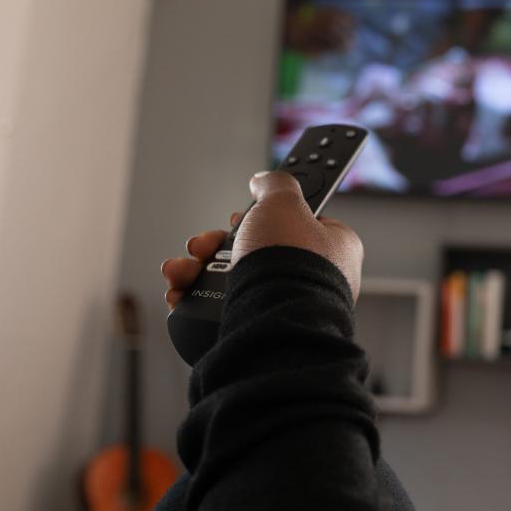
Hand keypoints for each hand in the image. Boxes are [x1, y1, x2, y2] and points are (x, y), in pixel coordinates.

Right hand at [161, 171, 363, 306]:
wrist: (274, 324)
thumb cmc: (290, 267)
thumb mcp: (284, 201)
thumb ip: (275, 184)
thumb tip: (265, 181)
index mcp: (332, 249)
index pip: (294, 223)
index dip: (261, 217)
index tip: (239, 216)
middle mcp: (311, 279)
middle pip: (253, 250)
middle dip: (216, 245)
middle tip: (203, 244)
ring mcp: (283, 306)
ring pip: (230, 279)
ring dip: (195, 270)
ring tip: (182, 270)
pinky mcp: (256, 329)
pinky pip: (218, 310)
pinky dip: (192, 300)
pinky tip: (179, 292)